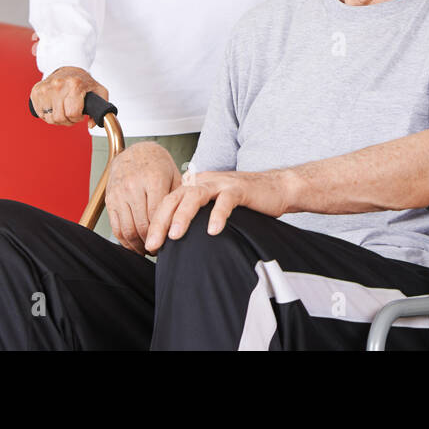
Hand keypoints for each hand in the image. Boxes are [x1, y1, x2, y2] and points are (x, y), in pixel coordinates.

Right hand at [30, 66, 108, 128]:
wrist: (68, 70)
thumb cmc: (83, 82)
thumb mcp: (98, 92)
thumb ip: (101, 108)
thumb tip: (91, 124)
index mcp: (75, 84)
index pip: (72, 113)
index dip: (77, 118)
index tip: (79, 114)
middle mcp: (58, 85)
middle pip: (60, 117)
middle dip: (68, 120)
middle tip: (71, 114)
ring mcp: (45, 88)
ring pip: (49, 118)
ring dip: (57, 119)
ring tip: (63, 111)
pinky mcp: (36, 91)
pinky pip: (40, 114)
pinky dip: (47, 115)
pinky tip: (54, 109)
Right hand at [105, 142, 179, 255]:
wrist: (135, 151)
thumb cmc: (158, 164)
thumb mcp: (175, 175)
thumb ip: (180, 197)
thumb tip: (185, 222)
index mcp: (153, 180)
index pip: (158, 216)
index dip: (163, 234)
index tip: (170, 244)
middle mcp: (133, 187)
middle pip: (142, 226)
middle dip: (151, 243)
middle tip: (160, 251)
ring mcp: (119, 194)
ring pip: (127, 230)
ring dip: (138, 245)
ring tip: (149, 250)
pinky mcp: (109, 200)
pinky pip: (116, 227)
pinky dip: (125, 241)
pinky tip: (135, 245)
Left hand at [144, 169, 289, 253]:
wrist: (278, 188)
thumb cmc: (246, 204)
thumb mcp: (216, 208)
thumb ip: (198, 217)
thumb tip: (177, 243)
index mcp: (196, 186)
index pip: (168, 201)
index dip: (155, 222)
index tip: (150, 247)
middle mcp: (206, 181)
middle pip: (175, 197)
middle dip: (160, 221)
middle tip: (153, 245)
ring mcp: (223, 183)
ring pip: (195, 195)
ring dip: (182, 216)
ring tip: (174, 235)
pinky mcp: (241, 189)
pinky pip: (226, 201)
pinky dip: (217, 215)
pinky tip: (213, 231)